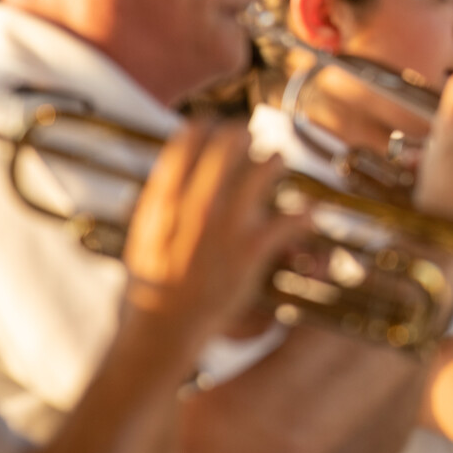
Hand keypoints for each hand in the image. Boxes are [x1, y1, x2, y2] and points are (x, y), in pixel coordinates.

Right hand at [122, 122, 304, 345]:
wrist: (163, 326)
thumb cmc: (151, 283)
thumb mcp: (144, 232)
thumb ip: (160, 199)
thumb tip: (173, 170)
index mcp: (166, 198)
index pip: (190, 139)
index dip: (208, 126)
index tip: (216, 125)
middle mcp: (198, 204)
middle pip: (231, 144)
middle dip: (246, 136)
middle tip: (252, 139)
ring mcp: (228, 225)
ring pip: (267, 168)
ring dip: (276, 163)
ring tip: (277, 166)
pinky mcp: (252, 249)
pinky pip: (292, 217)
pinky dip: (305, 214)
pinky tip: (309, 213)